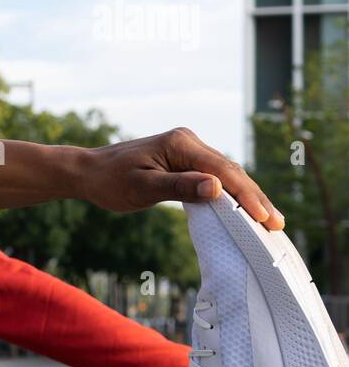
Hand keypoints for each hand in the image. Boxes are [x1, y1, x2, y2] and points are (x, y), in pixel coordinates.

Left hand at [81, 127, 283, 230]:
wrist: (89, 171)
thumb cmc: (110, 182)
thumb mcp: (141, 188)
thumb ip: (178, 188)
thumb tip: (216, 188)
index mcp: (180, 144)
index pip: (222, 171)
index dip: (246, 196)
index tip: (264, 219)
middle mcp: (188, 141)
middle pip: (231, 171)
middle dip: (255, 198)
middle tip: (277, 225)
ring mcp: (187, 148)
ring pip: (226, 173)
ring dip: (247, 197)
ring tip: (270, 222)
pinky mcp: (184, 158)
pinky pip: (214, 175)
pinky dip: (231, 193)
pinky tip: (244, 210)